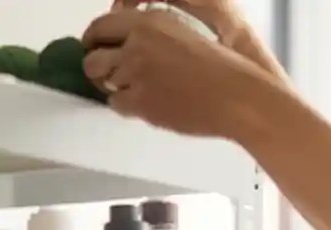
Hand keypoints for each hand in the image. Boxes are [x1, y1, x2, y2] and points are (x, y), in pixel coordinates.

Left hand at [82, 9, 279, 138]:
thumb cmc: (222, 70)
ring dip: (117, 89)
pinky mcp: (140, 101)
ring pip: (103, 83)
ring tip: (142, 93)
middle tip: (111, 78)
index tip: (98, 51)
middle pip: (92, 58)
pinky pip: (116, 104)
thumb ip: (150, 36)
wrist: (238, 97)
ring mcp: (136, 72)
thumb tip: (122, 48)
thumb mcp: (184, 34)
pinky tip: (150, 105)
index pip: (100, 27)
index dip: (94, 42)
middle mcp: (137, 42)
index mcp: (149, 21)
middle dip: (98, 69)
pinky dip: (128, 107)